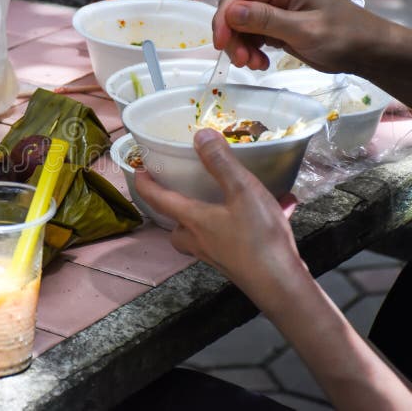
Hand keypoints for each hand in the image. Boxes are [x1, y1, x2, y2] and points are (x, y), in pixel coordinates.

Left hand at [135, 129, 302, 290]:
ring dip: (214, 218)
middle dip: (177, 212)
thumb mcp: (242, 191)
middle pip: (178, 228)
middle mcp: (200, 240)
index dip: (146, 184)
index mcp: (194, 220)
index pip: (159, 199)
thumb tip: (200, 136)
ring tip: (233, 200)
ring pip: (207, 235)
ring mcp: (220, 256)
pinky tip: (284, 208)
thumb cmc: (257, 238)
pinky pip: (241, 238)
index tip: (138, 171)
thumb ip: (221, 163)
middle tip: (184, 196)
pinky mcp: (240, 264)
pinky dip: (255, 223)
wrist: (282, 286)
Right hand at [212, 0, 388, 74]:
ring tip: (254, 65)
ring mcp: (276, 8)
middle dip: (233, 36)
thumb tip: (230, 12)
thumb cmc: (344, 36)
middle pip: (237, 11)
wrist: (368, 51)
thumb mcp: (304, 30)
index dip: (224, 18)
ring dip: (242, 47)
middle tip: (240, 61)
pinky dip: (251, 50)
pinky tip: (260, 63)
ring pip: (241, 25)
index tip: (220, 44)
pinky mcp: (277, 24)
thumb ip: (266, 20)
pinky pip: (253, 35)